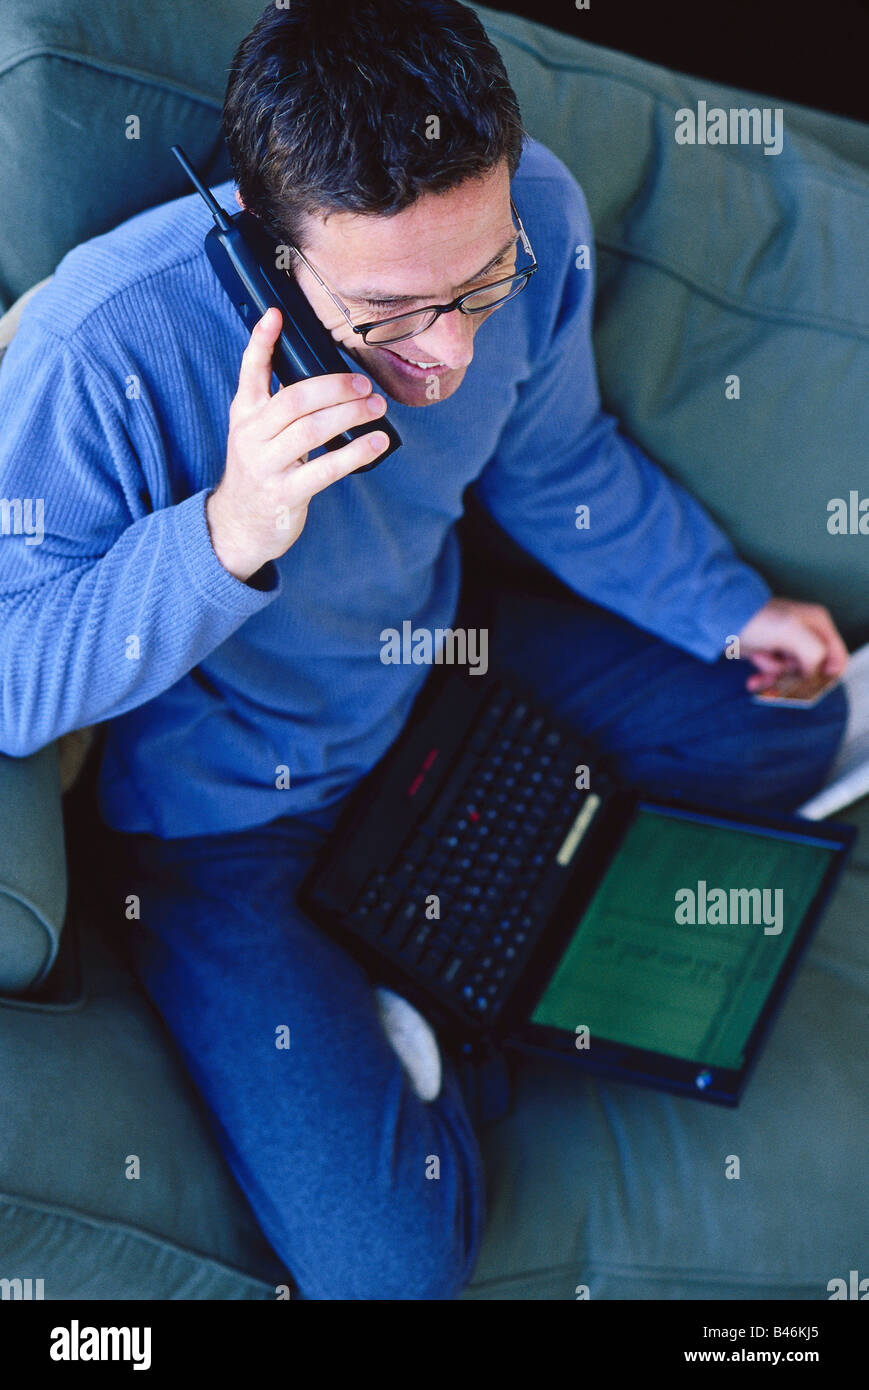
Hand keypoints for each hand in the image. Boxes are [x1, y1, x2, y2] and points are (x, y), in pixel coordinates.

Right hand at [206, 307, 389, 580]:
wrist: (238, 525)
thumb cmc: (260, 470)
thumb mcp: (257, 433)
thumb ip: (278, 404)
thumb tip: (328, 378)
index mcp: (244, 413)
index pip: (250, 371)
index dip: (262, 342)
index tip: (276, 314)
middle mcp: (250, 436)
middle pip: (294, 400)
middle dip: (334, 387)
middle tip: (364, 385)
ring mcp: (266, 466)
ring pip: (312, 431)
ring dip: (350, 415)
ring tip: (377, 408)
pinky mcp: (285, 494)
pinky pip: (325, 469)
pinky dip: (356, 453)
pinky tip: (377, 442)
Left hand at [736, 597, 848, 692]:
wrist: (721, 620)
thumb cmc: (757, 620)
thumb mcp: (792, 632)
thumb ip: (814, 652)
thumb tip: (813, 671)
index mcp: (817, 625)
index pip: (837, 657)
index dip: (827, 675)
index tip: (811, 684)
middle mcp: (805, 635)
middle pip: (813, 669)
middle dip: (796, 678)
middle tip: (780, 679)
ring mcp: (786, 645)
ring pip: (791, 675)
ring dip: (775, 678)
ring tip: (759, 673)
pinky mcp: (769, 653)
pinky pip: (773, 675)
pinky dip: (764, 680)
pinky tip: (753, 681)